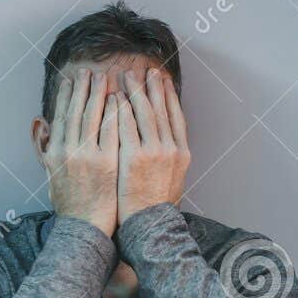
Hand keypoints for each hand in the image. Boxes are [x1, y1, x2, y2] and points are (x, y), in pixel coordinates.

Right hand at [44, 69, 118, 238]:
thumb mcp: (49, 174)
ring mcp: (87, 156)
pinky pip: (111, 130)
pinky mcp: (106, 162)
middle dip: (82, 88)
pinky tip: (119, 98)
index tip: (70, 79)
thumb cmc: (70, 203)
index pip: (60, 116)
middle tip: (89, 70)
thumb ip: (44, 146)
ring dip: (99, 93)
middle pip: (75, 110)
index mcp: (54, 152)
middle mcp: (68, 151)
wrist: (85, 228)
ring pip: (92, 116)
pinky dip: (114, 112)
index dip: (65, 95)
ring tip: (106, 77)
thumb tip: (39, 122)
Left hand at [117, 68, 189, 224]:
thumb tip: (166, 144)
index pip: (176, 116)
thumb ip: (169, 160)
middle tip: (145, 70)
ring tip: (127, 76)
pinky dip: (121, 108)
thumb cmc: (155, 207)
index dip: (169, 96)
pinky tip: (115, 96)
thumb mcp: (173, 181)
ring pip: (144, 112)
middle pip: (161, 109)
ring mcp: (154, 152)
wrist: (149, 227)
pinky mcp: (134, 157)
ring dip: (135, 91)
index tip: (163, 80)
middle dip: (152, 87)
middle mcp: (171, 149)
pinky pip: (126, 125)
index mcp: (182, 153)